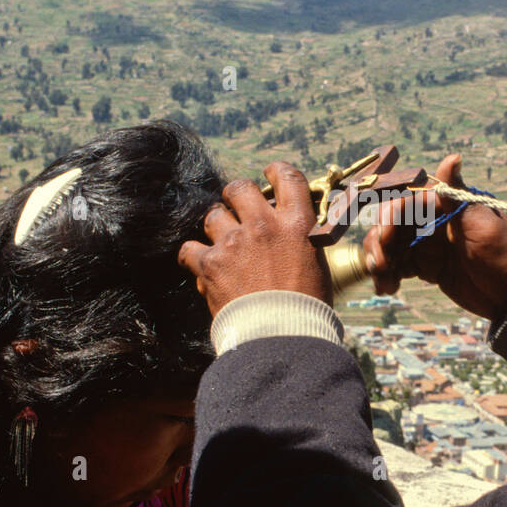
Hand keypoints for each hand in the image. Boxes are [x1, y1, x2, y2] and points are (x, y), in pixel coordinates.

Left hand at [178, 162, 331, 316]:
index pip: (288, 178)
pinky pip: (189, 248)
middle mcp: (264, 225)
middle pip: (239, 188)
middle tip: (237, 207)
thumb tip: (293, 235)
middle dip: (236, 195)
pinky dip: (193, 256)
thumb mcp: (317, 265)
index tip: (270, 173)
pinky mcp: (210, 264)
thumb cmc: (306, 307)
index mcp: (296, 224)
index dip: (276, 171)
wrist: (281, 335)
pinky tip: (200, 265)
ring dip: (217, 228)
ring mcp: (234, 242)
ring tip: (223, 243)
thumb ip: (302, 242)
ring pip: (213, 216)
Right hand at [362, 153, 506, 321]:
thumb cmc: (503, 253)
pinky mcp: (426, 267)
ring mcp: (427, 245)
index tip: (385, 240)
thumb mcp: (482, 224)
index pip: (406, 205)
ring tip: (384, 282)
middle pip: (391, 225)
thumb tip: (453, 157)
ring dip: (380, 261)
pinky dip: (387, 276)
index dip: (389, 220)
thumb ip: (457, 195)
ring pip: (390, 247)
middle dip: (379, 243)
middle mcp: (431, 222)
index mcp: (444, 206)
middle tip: (379, 266)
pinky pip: (398, 267)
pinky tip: (387, 288)